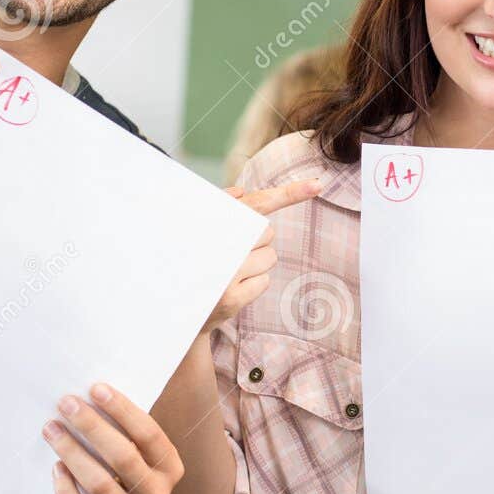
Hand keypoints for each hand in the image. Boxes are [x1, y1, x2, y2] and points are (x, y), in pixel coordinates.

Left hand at [45, 382, 183, 493]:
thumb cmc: (122, 476)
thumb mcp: (138, 456)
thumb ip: (126, 431)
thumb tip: (93, 393)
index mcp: (170, 469)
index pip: (149, 435)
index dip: (123, 411)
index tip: (95, 389)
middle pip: (124, 457)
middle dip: (92, 427)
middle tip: (67, 404)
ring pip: (100, 484)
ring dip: (72, 452)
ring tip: (52, 429)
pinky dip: (66, 489)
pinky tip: (56, 467)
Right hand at [203, 178, 321, 331]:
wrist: (176, 309)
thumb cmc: (194, 258)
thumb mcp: (201, 226)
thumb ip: (223, 206)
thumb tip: (242, 193)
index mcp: (214, 222)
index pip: (259, 203)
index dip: (290, 192)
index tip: (317, 185)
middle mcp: (220, 246)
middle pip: (267, 232)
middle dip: (257, 240)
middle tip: (234, 251)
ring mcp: (226, 273)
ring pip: (269, 257)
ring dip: (256, 263)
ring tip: (231, 270)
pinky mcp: (231, 299)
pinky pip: (265, 281)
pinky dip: (254, 283)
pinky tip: (233, 287)